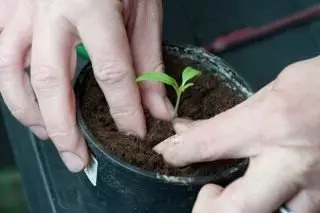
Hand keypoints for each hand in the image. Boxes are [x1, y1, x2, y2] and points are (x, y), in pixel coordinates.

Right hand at [0, 0, 170, 171]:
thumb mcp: (143, 10)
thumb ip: (148, 60)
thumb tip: (157, 106)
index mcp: (91, 5)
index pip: (111, 72)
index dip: (124, 110)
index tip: (134, 134)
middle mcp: (50, 11)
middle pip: (52, 82)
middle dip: (65, 129)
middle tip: (79, 158)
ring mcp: (22, 10)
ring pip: (11, 73)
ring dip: (29, 113)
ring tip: (50, 138)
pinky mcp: (9, 10)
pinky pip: (0, 54)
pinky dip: (11, 85)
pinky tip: (29, 102)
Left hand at [155, 56, 319, 212]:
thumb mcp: (273, 91)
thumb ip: (229, 117)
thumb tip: (187, 130)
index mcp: (273, 125)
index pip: (209, 144)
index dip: (179, 151)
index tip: (166, 153)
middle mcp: (292, 168)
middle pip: (234, 210)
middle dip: (209, 209)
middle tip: (206, 193)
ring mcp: (315, 194)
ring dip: (242, 207)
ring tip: (234, 190)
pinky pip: (290, 211)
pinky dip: (271, 203)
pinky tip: (269, 184)